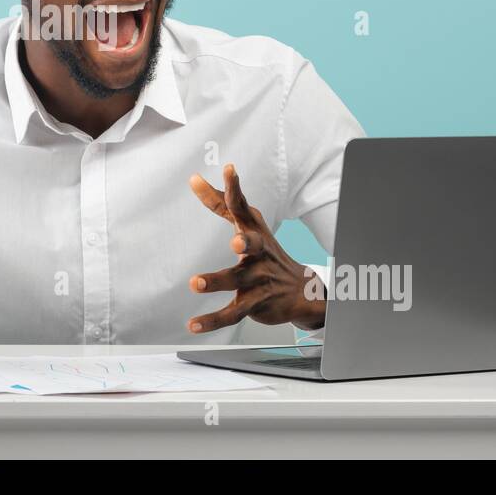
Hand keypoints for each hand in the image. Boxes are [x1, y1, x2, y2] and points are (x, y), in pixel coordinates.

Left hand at [186, 163, 325, 333]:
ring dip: (216, 281)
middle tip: (235, 241)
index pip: (242, 206)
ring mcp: (258, 279)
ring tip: (195, 283)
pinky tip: (193, 325)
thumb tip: (194, 179)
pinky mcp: (255, 303)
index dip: (234, 189)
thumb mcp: (250, 225)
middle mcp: (258, 253)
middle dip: (245, 242)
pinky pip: (232, 313)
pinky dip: (212, 320)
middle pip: (252, 244)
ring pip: (236, 280)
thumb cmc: (266, 252)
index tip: (229, 169)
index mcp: (254, 231)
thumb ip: (221, 203)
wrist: (302, 291)